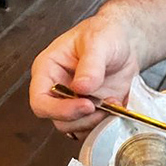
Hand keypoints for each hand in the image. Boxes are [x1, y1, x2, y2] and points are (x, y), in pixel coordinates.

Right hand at [30, 14, 140, 138]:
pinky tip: (115, 107)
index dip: (59, 110)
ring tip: (111, 101)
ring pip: (76, 129)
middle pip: (59, 121)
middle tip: (103, 103)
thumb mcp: (98, 42)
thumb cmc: (106, 35)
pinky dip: (105, 125)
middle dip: (83, 117)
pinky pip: (92, 130)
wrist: (126, 44)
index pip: (40, 101)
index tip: (86, 104)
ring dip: (96, 122)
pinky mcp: (91, 113)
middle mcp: (58, 90)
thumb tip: (80, 87)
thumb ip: (90, 65)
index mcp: (48, 70)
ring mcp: (74, 104)